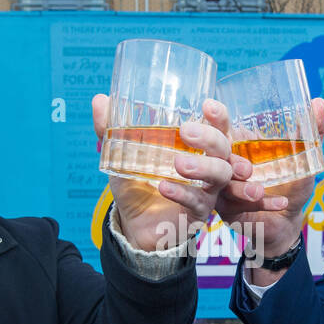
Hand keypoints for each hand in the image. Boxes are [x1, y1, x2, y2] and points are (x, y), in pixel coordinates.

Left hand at [92, 93, 234, 250]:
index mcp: (196, 148)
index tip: (207, 105)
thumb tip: (99, 100)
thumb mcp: (123, 154)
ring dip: (202, 166)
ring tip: (178, 163)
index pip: (218, 127)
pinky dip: (181, 193)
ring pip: (220, 174)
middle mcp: (208, 167)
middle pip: (224, 147)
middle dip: (210, 137)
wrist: (132, 224)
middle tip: (186, 131)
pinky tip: (163, 187)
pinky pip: (198, 202)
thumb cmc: (137, 184)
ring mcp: (206, 191)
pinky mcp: (197, 213)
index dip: (219, 116)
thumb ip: (112, 129)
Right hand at [215, 97, 323, 261]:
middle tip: (239, 162)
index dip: (214, 117)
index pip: (220, 125)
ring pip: (220, 180)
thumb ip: (312, 132)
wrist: (287, 221)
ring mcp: (221, 185)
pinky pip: (234, 204)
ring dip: (240, 186)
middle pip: (211, 150)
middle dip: (212, 146)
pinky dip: (258, 204)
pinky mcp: (225, 208)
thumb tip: (320, 102)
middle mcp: (225, 162)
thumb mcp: (306, 157)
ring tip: (261, 190)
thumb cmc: (293, 184)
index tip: (211, 107)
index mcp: (239, 143)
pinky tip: (281, 204)